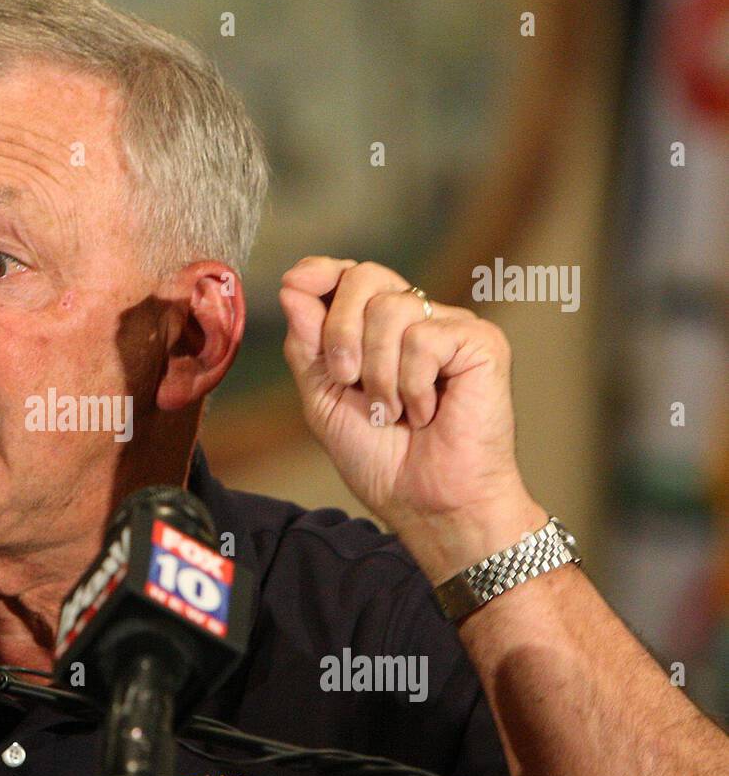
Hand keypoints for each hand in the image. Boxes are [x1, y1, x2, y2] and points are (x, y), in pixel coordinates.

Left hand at [279, 256, 545, 579]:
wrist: (427, 503)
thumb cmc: (382, 459)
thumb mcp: (324, 400)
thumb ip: (307, 346)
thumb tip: (293, 287)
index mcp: (377, 329)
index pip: (349, 275)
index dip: (321, 272)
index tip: (296, 282)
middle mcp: (416, 319)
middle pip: (365, 277)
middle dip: (340, 331)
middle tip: (347, 380)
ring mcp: (451, 327)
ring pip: (392, 308)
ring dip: (378, 372)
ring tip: (393, 410)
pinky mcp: (482, 342)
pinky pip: (425, 337)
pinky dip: (413, 384)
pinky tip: (427, 411)